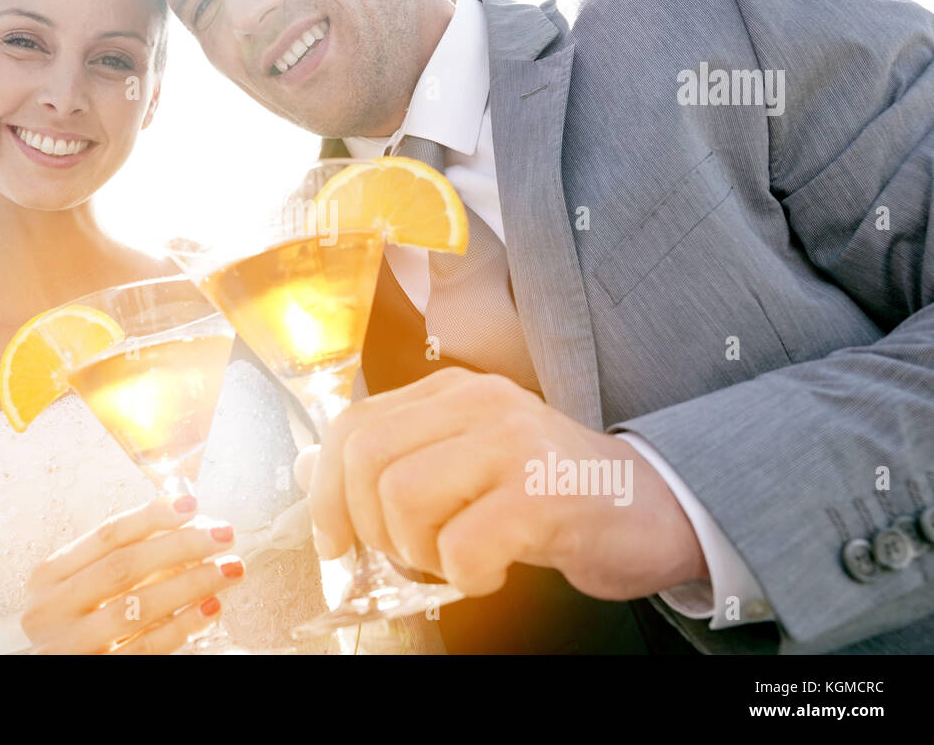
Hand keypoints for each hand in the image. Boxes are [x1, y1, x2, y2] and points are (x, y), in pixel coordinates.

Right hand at [19, 495, 244, 652]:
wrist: (45, 675)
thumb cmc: (70, 624)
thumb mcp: (78, 587)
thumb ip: (121, 557)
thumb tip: (186, 522)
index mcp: (49, 576)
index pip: (107, 535)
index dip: (151, 516)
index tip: (191, 503)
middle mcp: (53, 608)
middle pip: (124, 566)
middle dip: (180, 546)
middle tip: (223, 534)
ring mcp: (70, 645)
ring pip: (138, 607)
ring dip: (191, 584)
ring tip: (229, 569)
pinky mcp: (96, 670)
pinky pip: (145, 647)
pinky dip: (181, 625)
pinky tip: (211, 607)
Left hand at [301, 366, 708, 599]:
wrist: (655, 507)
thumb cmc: (553, 493)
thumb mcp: (469, 463)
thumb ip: (402, 462)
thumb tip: (315, 477)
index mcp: (453, 394)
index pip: (353, 427)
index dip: (327, 492)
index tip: (336, 541)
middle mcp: (480, 405)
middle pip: (367, 460)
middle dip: (370, 528)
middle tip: (408, 556)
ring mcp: (513, 444)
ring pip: (404, 500)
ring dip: (419, 554)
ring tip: (459, 558)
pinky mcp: (542, 494)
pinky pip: (462, 548)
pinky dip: (467, 577)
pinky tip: (496, 569)